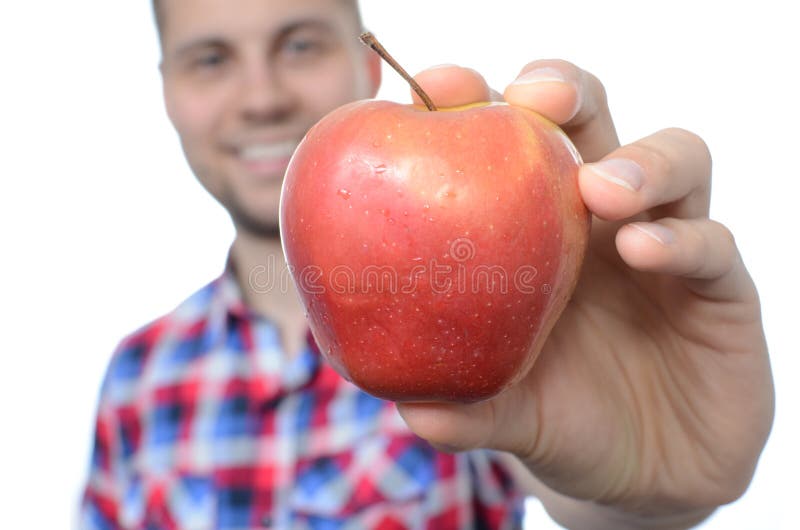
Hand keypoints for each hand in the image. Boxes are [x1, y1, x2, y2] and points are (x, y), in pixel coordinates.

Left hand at [397, 62, 774, 522]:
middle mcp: (598, 224)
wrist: (645, 480)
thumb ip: (466, 410)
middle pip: (591, 122)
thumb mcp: (510, 415)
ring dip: (641, 161)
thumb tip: (409, 409)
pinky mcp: (722, 289)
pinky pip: (711, 244)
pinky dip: (680, 238)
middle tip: (534, 100)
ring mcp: (665, 245)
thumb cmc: (563, 420)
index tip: (437, 87)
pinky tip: (642, 250)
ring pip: (674, 160)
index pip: (508, 146)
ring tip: (601, 188)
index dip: (477, 105)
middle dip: (565, 93)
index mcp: (534, 234)